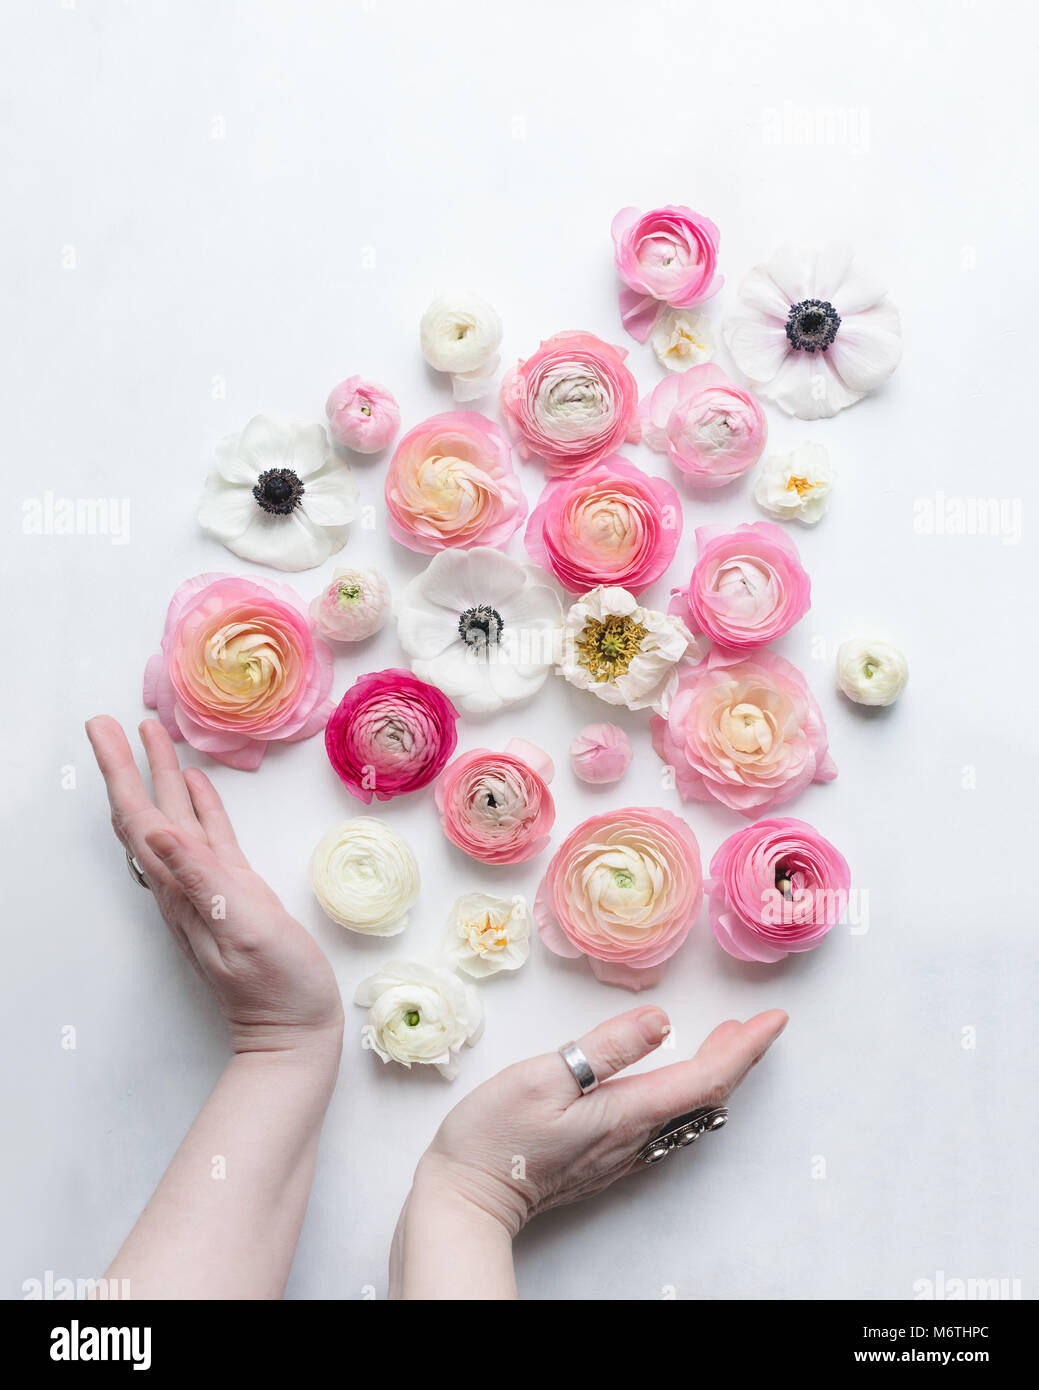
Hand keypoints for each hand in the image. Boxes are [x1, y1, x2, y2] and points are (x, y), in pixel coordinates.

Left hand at [86, 716, 343, 1056]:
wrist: (293, 1029)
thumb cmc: (276, 984)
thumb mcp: (241, 928)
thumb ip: (201, 878)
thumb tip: (159, 830)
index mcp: (182, 885)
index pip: (139, 816)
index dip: (120, 770)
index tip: (103, 728)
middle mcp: (186, 881)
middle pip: (147, 811)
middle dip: (129, 764)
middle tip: (113, 720)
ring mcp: (209, 887)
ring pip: (176, 818)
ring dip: (161, 777)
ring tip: (155, 736)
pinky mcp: (236, 892)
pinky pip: (210, 837)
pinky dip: (201, 806)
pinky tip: (199, 787)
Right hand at [412, 1006, 787, 1239]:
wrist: (466, 1200)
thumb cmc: (495, 1136)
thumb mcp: (544, 1077)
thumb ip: (605, 1049)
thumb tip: (660, 1021)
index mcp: (628, 1112)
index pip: (706, 1077)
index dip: (745, 1047)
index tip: (774, 1020)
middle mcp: (636, 1138)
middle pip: (706, 1097)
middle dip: (737, 1057)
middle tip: (754, 1023)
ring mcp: (621, 1153)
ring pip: (688, 1113)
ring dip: (713, 1075)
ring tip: (724, 1042)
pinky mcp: (604, 1159)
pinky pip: (665, 1124)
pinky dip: (685, 1093)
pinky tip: (674, 1081)